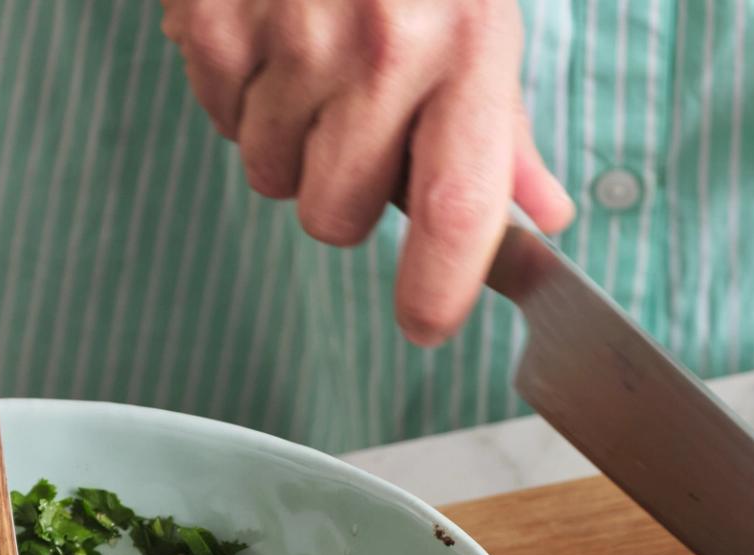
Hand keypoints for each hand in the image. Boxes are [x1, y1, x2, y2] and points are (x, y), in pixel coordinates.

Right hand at [161, 0, 574, 344]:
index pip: (459, 210)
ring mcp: (288, 33)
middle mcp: (379, 47)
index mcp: (463, 47)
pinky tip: (272, 40)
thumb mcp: (482, 13)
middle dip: (348, 197)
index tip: (427, 323)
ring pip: (272, 177)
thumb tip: (543, 215)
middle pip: (340, 216)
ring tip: (317, 68)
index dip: (440, 289)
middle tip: (363, 131)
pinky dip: (242, 99)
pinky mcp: (210, 20)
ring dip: (292, 146)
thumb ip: (508, 126)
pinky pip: (220, 121)